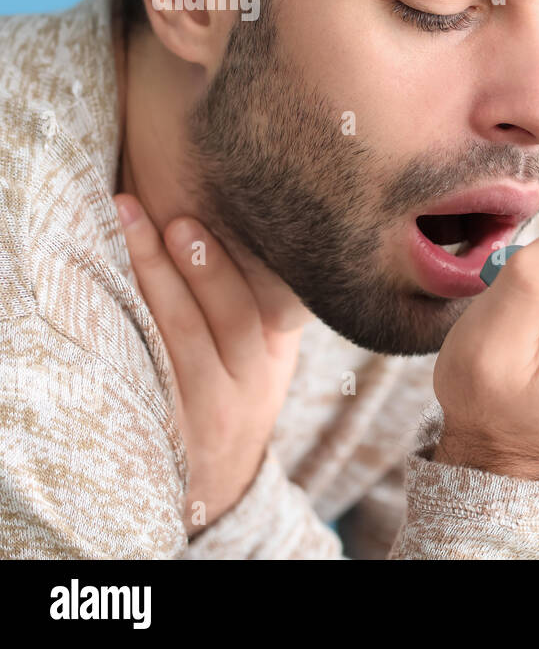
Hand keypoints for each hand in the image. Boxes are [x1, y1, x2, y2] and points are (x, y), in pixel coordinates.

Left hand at [113, 194, 303, 535]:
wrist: (215, 485)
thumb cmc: (237, 400)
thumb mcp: (270, 365)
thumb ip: (270, 314)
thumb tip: (267, 239)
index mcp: (268, 365)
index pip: (252, 310)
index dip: (224, 266)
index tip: (192, 222)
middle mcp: (239, 389)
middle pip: (219, 319)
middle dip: (191, 264)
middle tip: (164, 217)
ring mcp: (197, 412)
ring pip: (174, 341)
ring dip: (151, 279)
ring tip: (129, 228)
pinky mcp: (160, 427)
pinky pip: (141, 372)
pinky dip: (123, 326)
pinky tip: (102, 289)